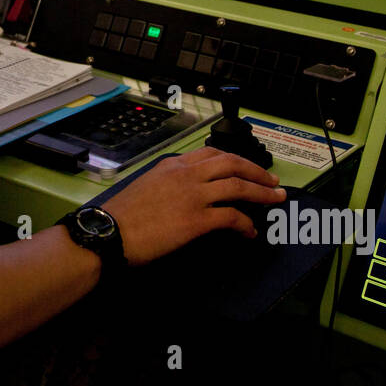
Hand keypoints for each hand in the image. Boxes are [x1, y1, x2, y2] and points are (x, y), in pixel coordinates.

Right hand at [101, 146, 284, 266]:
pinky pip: (232, 217)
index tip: (248, 167)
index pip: (212, 153)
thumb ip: (168, 182)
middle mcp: (186, 174)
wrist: (109, 232)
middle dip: (257, 171)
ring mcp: (193, 195)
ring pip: (238, 186)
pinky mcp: (196, 220)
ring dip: (262, 193)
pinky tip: (250, 231)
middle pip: (232, 163)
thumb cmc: (121, 216)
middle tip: (272, 181)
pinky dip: (246, 224)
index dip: (236, 160)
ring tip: (275, 199)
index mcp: (173, 165)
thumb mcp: (146, 186)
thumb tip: (185, 193)